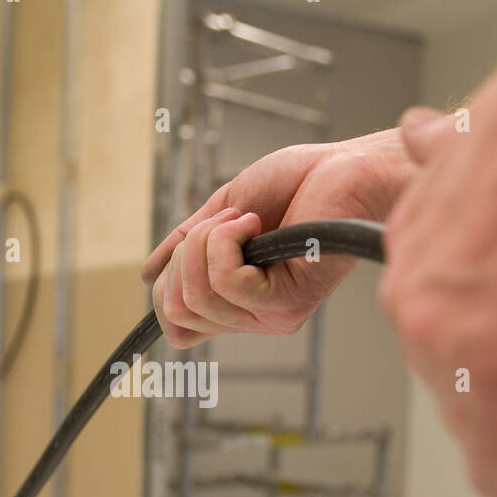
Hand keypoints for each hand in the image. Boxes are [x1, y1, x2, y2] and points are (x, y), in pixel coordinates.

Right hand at [143, 130, 416, 347]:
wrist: (347, 168)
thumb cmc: (298, 184)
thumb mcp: (222, 213)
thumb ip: (185, 245)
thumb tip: (148, 274)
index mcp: (238, 301)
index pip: (178, 328)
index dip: (166, 286)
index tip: (191, 242)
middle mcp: (253, 317)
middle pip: (177, 312)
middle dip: (183, 255)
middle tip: (224, 224)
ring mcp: (270, 315)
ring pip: (198, 296)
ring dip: (207, 241)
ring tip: (244, 220)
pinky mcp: (288, 302)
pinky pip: (226, 281)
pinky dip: (227, 241)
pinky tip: (255, 224)